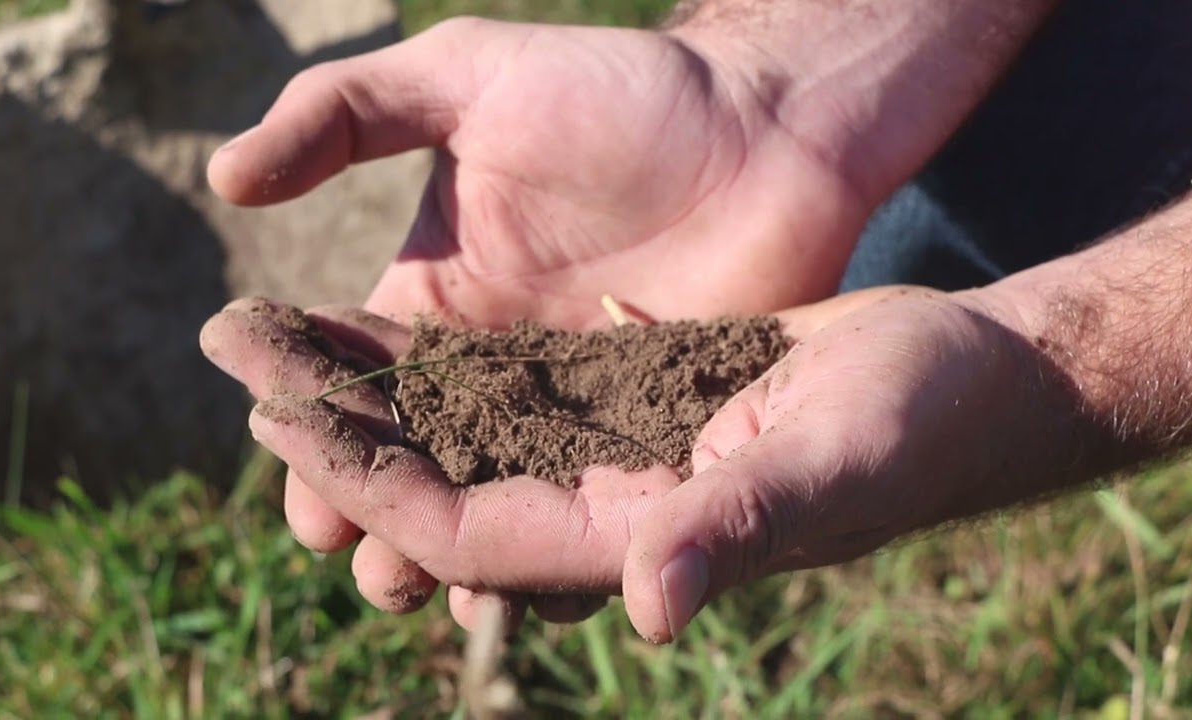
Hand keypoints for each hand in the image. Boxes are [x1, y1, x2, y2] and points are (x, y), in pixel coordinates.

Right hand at [205, 17, 875, 629]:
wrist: (770, 123)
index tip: (274, 435)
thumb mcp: (467, 75)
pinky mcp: (641, 434)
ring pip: (487, 497)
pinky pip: (580, 506)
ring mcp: (568, 409)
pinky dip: (546, 549)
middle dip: (360, 496)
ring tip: (411, 579)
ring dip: (442, 544)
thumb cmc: (623, 88)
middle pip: (408, 452)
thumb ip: (346, 113)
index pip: (349, 369)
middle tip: (334, 536)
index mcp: (436, 295)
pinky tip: (523, 585)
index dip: (307, 402)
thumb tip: (223, 178)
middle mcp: (492, 365)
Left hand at [231, 285, 1077, 640]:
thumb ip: (743, 528)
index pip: (467, 526)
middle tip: (229, 343)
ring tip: (275, 318)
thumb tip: (651, 604)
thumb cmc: (922, 423)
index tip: (277, 417)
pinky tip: (384, 311)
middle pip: (437, 475)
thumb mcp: (838, 466)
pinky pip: (512, 381)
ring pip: (459, 424)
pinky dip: (445, 351)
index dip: (369, 479)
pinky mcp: (628, 401)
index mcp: (636, 536)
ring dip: (370, 377)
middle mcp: (606, 505)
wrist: (963, 377)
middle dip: (333, 419)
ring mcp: (613, 452)